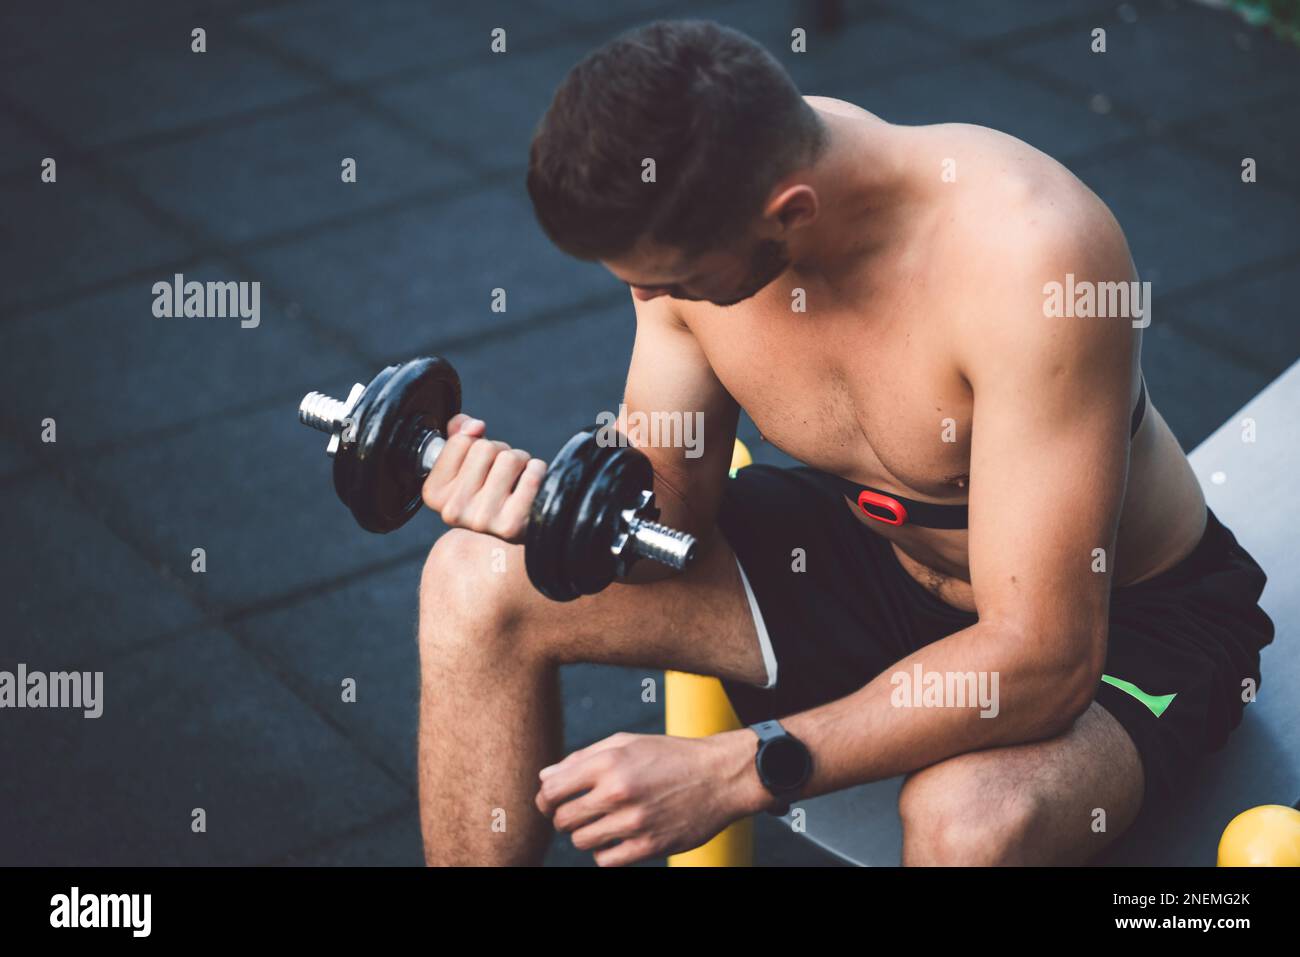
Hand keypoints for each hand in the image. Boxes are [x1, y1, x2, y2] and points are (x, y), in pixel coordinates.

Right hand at [420, 414, 547, 542]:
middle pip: (486, 448)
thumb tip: (474, 425)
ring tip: (515, 480)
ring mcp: (481, 519)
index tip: (479, 464)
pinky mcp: (511, 526)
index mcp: (433, 493)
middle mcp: (452, 510)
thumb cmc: (483, 495)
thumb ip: (459, 437)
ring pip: (510, 458)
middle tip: (500, 473)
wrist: (504, 536)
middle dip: (499, 452)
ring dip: (520, 461)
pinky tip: (529, 486)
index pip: (461, 441)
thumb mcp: (462, 467)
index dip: (476, 444)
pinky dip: (537, 471)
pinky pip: (532, 474)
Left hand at [535, 731, 769, 866]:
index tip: (551, 801)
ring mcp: (633, 822)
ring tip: (602, 823)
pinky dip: (604, 853)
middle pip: (562, 818)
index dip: (545, 798)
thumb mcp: (626, 742)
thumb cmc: (669, 756)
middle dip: (562, 817)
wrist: (719, 776)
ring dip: (584, 834)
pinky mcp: (649, 847)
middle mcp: (618, 792)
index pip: (552, 790)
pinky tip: (616, 838)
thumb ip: (582, 758)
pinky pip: (605, 861)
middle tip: (577, 812)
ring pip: (580, 841)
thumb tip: (545, 778)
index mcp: (609, 762)